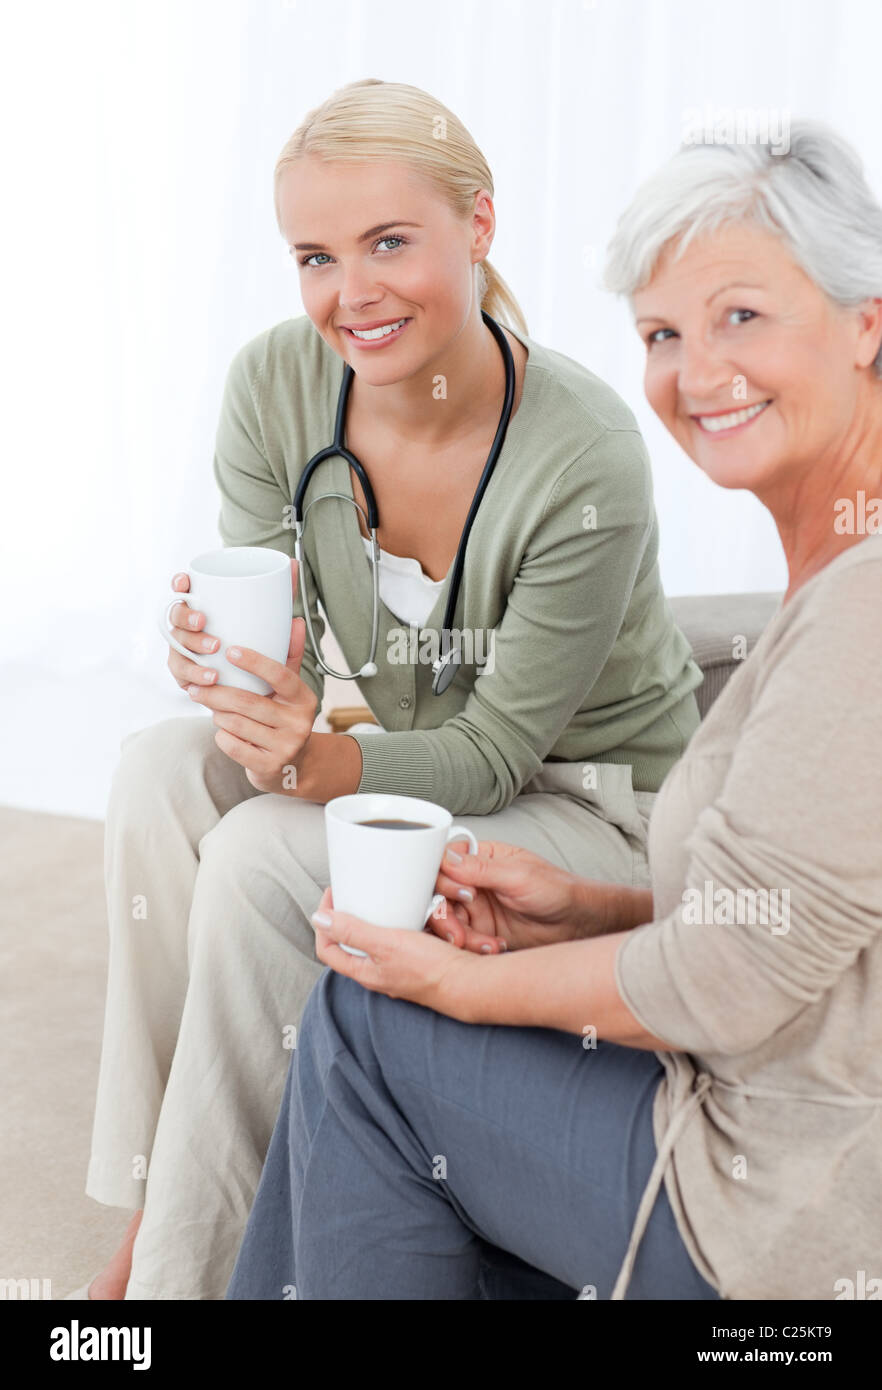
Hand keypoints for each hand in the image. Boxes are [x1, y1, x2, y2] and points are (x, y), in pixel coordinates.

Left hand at [176, 560, 318, 792]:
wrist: (293, 767)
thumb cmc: (283, 718)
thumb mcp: (290, 690)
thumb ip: (289, 656)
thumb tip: (295, 620)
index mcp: (304, 699)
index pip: (281, 676)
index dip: (256, 662)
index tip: (230, 650)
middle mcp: (299, 723)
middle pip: (249, 702)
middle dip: (218, 693)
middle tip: (197, 687)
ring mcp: (285, 747)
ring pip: (237, 723)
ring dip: (218, 713)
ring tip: (210, 707)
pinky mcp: (269, 766)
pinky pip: (233, 745)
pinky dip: (222, 736)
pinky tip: (223, 730)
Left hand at [310, 886, 477, 1019]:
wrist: (467, 981)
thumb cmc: (430, 970)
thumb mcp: (386, 944)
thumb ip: (352, 932)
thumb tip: (320, 919)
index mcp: (363, 971)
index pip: (327, 948)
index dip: (324, 921)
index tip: (333, 896)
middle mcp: (377, 972)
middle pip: (349, 943)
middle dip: (347, 917)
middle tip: (352, 894)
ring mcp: (395, 967)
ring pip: (374, 940)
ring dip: (373, 919)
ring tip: (376, 900)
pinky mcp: (413, 960)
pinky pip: (398, 938)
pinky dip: (397, 922)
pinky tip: (404, 912)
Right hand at [429, 840, 598, 951]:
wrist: (578, 924)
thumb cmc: (557, 890)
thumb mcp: (519, 876)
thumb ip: (480, 869)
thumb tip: (446, 858)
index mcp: (479, 859)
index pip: (442, 863)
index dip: (440, 881)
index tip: (460, 895)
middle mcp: (472, 882)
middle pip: (436, 896)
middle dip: (444, 917)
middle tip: (458, 933)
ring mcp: (475, 909)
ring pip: (445, 922)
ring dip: (458, 937)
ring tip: (484, 945)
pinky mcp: (480, 932)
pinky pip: (460, 941)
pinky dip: (471, 948)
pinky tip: (494, 948)